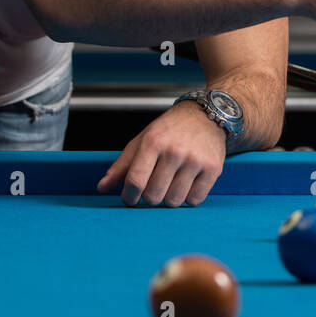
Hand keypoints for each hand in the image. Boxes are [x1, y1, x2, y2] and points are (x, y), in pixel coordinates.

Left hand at [96, 101, 226, 206]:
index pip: (135, 181)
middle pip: (153, 196)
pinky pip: (194, 200)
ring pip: (173, 201)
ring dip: (168, 199)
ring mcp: (195, 160)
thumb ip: (122, 166)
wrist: (207, 115)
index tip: (129, 198)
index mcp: (153, 141)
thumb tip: (102, 188)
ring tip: (170, 184)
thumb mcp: (142, 140)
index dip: (128, 197)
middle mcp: (175, 150)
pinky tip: (186, 184)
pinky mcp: (213, 169)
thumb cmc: (170, 129)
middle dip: (149, 197)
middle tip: (153, 187)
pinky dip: (187, 198)